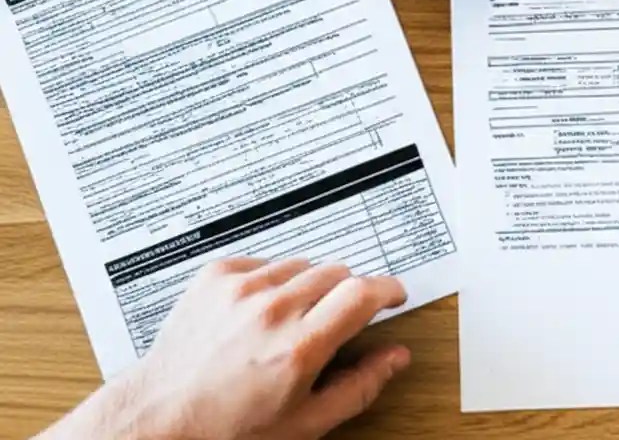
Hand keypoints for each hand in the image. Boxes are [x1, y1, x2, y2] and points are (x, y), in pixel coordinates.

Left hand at [38, 258, 409, 439]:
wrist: (159, 418)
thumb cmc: (225, 429)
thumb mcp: (305, 423)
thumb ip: (359, 386)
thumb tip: (393, 359)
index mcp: (299, 346)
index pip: (363, 292)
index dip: (387, 289)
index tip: (391, 295)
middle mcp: (271, 310)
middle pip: (337, 272)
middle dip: (346, 294)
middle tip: (334, 321)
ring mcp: (241, 288)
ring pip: (302, 264)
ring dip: (308, 286)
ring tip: (290, 320)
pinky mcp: (216, 276)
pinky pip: (264, 261)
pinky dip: (271, 280)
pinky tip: (260, 310)